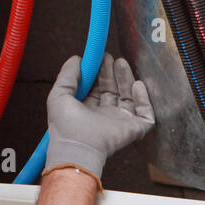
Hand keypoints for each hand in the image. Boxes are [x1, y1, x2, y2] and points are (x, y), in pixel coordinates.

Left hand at [45, 54, 154, 178]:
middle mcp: (104, 117)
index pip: (96, 88)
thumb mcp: (59, 95)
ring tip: (122, 63)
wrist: (78, 147)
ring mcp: (119, 123)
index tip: (99, 58)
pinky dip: (144, 99)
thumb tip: (76, 59)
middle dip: (113, 73)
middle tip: (111, 58)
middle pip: (113, 90)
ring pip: (128, 98)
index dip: (99, 73)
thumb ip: (67, 76)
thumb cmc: (65, 126)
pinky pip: (145, 113)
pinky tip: (137, 85)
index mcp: (87, 111)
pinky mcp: (133, 130)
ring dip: (126, 80)